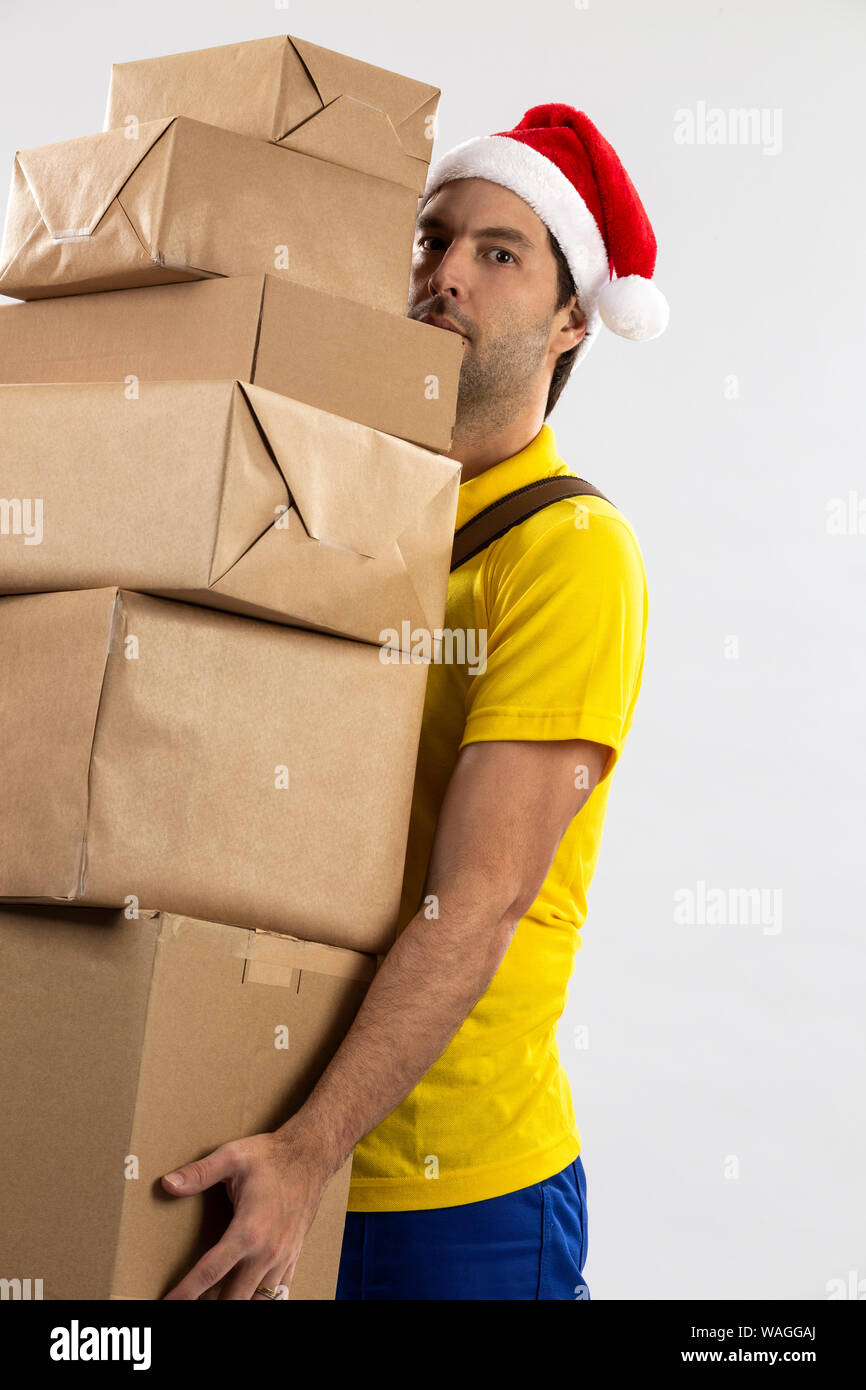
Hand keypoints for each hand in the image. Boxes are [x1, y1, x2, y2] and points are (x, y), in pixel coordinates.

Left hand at [160, 1129, 330, 1299]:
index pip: (209, 1272)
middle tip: (188, 1306)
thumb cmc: (271, 1156)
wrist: (311, 1155)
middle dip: (210, 1306)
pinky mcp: (293, 1256)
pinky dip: (263, 1301)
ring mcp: (282, 1257)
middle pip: (234, 1298)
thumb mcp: (231, 1157)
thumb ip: (199, 1173)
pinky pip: (280, 1293)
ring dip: (237, 1303)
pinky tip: (250, 1299)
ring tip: (217, 1302)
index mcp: (248, 1230)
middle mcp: (266, 1251)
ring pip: (258, 1301)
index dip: (185, 1292)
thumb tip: (168, 1184)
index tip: (168, 1302)